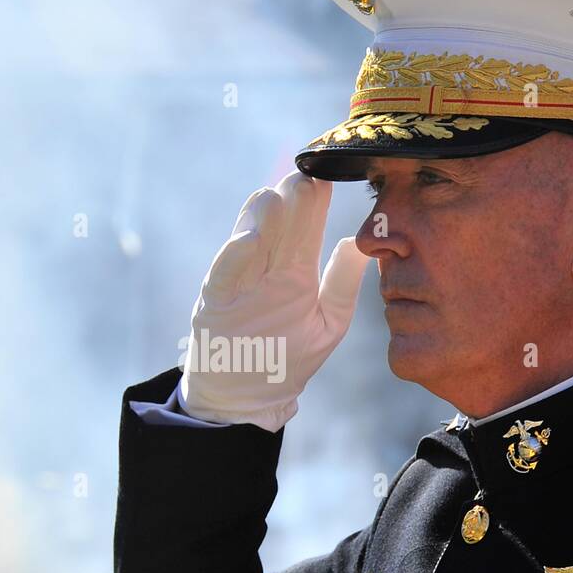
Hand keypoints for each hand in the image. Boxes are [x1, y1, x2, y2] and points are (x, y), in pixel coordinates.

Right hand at [178, 170, 370, 430]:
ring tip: (280, 195)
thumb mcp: (327, 323)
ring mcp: (240, 281)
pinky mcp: (216, 300)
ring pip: (251, 236)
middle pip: (279, 222)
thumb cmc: (289, 359)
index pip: (306, 223)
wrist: (247, 397)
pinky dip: (237, 254)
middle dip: (291, 199)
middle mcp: (267, 268)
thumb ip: (342, 284)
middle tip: (306, 176)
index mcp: (295, 268)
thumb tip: (356, 243)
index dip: (315, 199)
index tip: (329, 175)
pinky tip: (252, 237)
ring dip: (264, 216)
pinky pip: (225, 272)